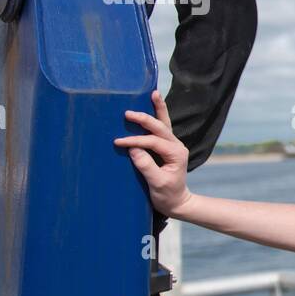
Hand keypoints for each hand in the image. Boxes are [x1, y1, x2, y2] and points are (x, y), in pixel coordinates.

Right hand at [114, 90, 191, 216]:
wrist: (176, 202)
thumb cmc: (167, 195)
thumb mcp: (157, 184)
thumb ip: (147, 167)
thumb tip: (133, 150)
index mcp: (176, 154)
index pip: (153, 142)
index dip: (135, 141)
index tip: (118, 142)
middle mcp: (176, 146)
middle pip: (160, 127)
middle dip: (144, 119)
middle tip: (128, 113)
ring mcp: (172, 145)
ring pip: (164, 123)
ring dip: (158, 108)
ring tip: (153, 93)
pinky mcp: (166, 146)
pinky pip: (161, 128)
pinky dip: (157, 115)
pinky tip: (154, 103)